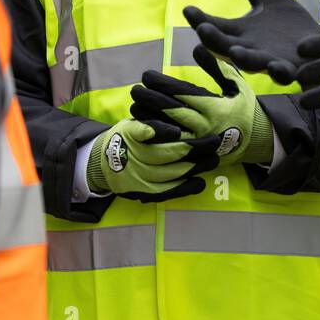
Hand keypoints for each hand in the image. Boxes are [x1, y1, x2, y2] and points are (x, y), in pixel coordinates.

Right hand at [86, 118, 220, 201]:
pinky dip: (185, 188)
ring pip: (173, 175)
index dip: (182, 137)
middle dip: (197, 149)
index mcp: (134, 140)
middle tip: (216, 142)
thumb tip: (173, 130)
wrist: (103, 164)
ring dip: (196, 168)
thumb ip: (148, 125)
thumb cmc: (125, 139)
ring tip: (214, 160)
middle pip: (171, 157)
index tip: (201, 133)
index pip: (162, 139)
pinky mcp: (145, 194)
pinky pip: (168, 192)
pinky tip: (200, 183)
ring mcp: (141, 180)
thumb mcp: (131, 125)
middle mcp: (136, 162)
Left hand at [129, 46, 274, 166]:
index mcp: (216, 108)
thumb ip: (217, 67)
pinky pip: (170, 145)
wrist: (256, 140)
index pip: (184, 94)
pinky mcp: (194, 153)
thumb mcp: (237, 84)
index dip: (163, 84)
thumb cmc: (245, 108)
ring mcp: (198, 143)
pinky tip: (142, 124)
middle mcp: (205, 127)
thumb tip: (196, 47)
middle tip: (135, 89)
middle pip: (172, 112)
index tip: (147, 75)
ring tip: (134, 104)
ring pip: (168, 131)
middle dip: (151, 99)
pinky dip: (155, 134)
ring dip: (148, 118)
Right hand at [183, 0, 319, 84]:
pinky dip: (280, 72)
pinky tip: (276, 66)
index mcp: (241, 34)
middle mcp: (251, 50)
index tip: (188, 9)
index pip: (215, 27)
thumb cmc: (287, 25)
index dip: (201, 20)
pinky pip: (285, 74)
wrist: (319, 45)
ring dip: (244, 59)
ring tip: (235, 52)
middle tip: (202, 31)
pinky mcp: (293, 70)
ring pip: (253, 64)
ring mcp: (271, 62)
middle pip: (227, 48)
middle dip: (215, 41)